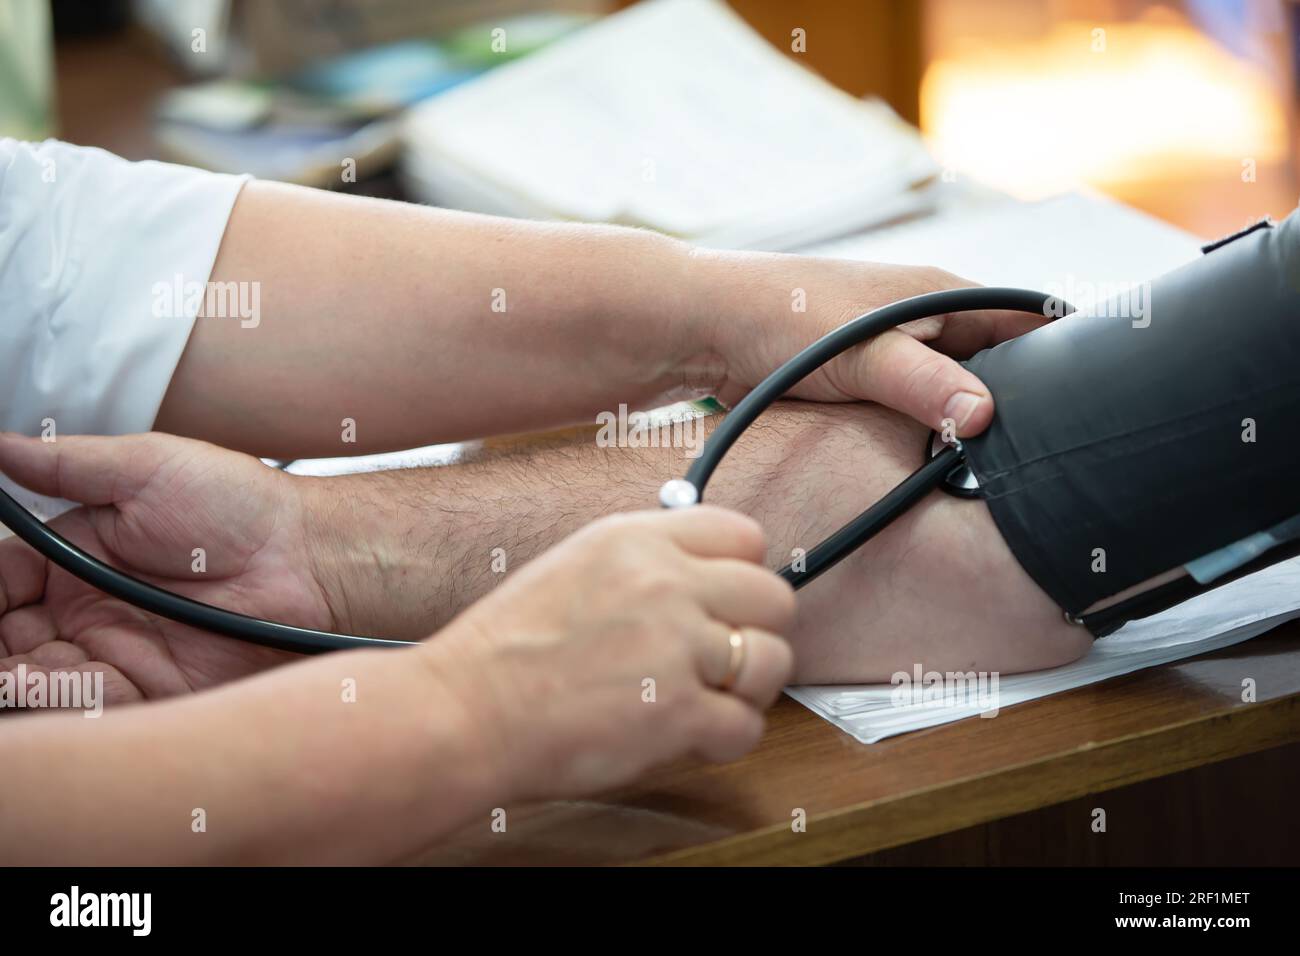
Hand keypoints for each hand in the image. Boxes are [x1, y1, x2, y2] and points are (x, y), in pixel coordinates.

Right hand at [0, 432, 332, 702]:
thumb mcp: (146, 468)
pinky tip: (35, 684)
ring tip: (9, 668)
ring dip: (13, 676)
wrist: (310, 557)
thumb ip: (66, 464)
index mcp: (80, 557)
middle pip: (10, 638)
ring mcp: (118, 652)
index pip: (2, 580)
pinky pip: (87, 705)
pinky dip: (54, 702)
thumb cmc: (241, 504)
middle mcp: (90, 610)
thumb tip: (0, 445)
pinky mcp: (150, 691)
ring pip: (36, 679)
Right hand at [427, 506, 795, 800]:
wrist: (465, 711)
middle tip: (729, 658)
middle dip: (760, 630)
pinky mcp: (678, 711)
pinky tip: (693, 737)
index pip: (744, 535)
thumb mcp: (574, 566)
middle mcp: (666, 583)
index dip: (745, 574)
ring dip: (751, 688)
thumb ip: (644, 563)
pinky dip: (727, 740)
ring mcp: (677, 646)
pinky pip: (747, 727)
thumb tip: (699, 574)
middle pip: (773, 596)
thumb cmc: (506, 650)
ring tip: (712, 700)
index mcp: (638, 540)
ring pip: (773, 661)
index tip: (731, 603)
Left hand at [691, 252, 1050, 436]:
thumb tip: (987, 415)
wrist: (706, 326)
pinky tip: (948, 468)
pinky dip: (937, 432)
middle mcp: (930, 318)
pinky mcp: (870, 379)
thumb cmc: (780, 320)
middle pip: (1003, 362)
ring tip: (1014, 469)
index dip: (1071, 356)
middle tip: (1060, 454)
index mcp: (943, 295)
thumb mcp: (860, 355)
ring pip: (960, 390)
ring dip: (977, 423)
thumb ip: (924, 383)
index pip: (1032, 320)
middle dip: (1028, 401)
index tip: (1104, 399)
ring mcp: (900, 349)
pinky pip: (922, 408)